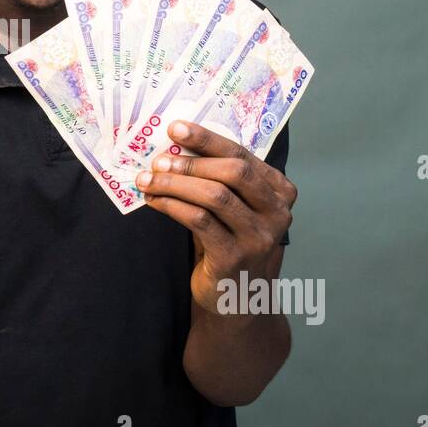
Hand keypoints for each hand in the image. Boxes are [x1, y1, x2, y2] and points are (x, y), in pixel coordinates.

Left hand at [136, 121, 296, 316]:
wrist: (237, 298)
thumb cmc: (230, 242)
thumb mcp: (234, 208)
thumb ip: (220, 179)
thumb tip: (175, 147)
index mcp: (279, 191)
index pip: (243, 155)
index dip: (207, 139)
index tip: (175, 128)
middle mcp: (277, 213)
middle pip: (234, 173)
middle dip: (191, 161)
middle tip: (158, 159)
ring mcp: (258, 237)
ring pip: (215, 196)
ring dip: (175, 183)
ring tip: (147, 179)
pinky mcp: (235, 258)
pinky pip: (200, 222)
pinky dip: (172, 206)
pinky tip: (154, 200)